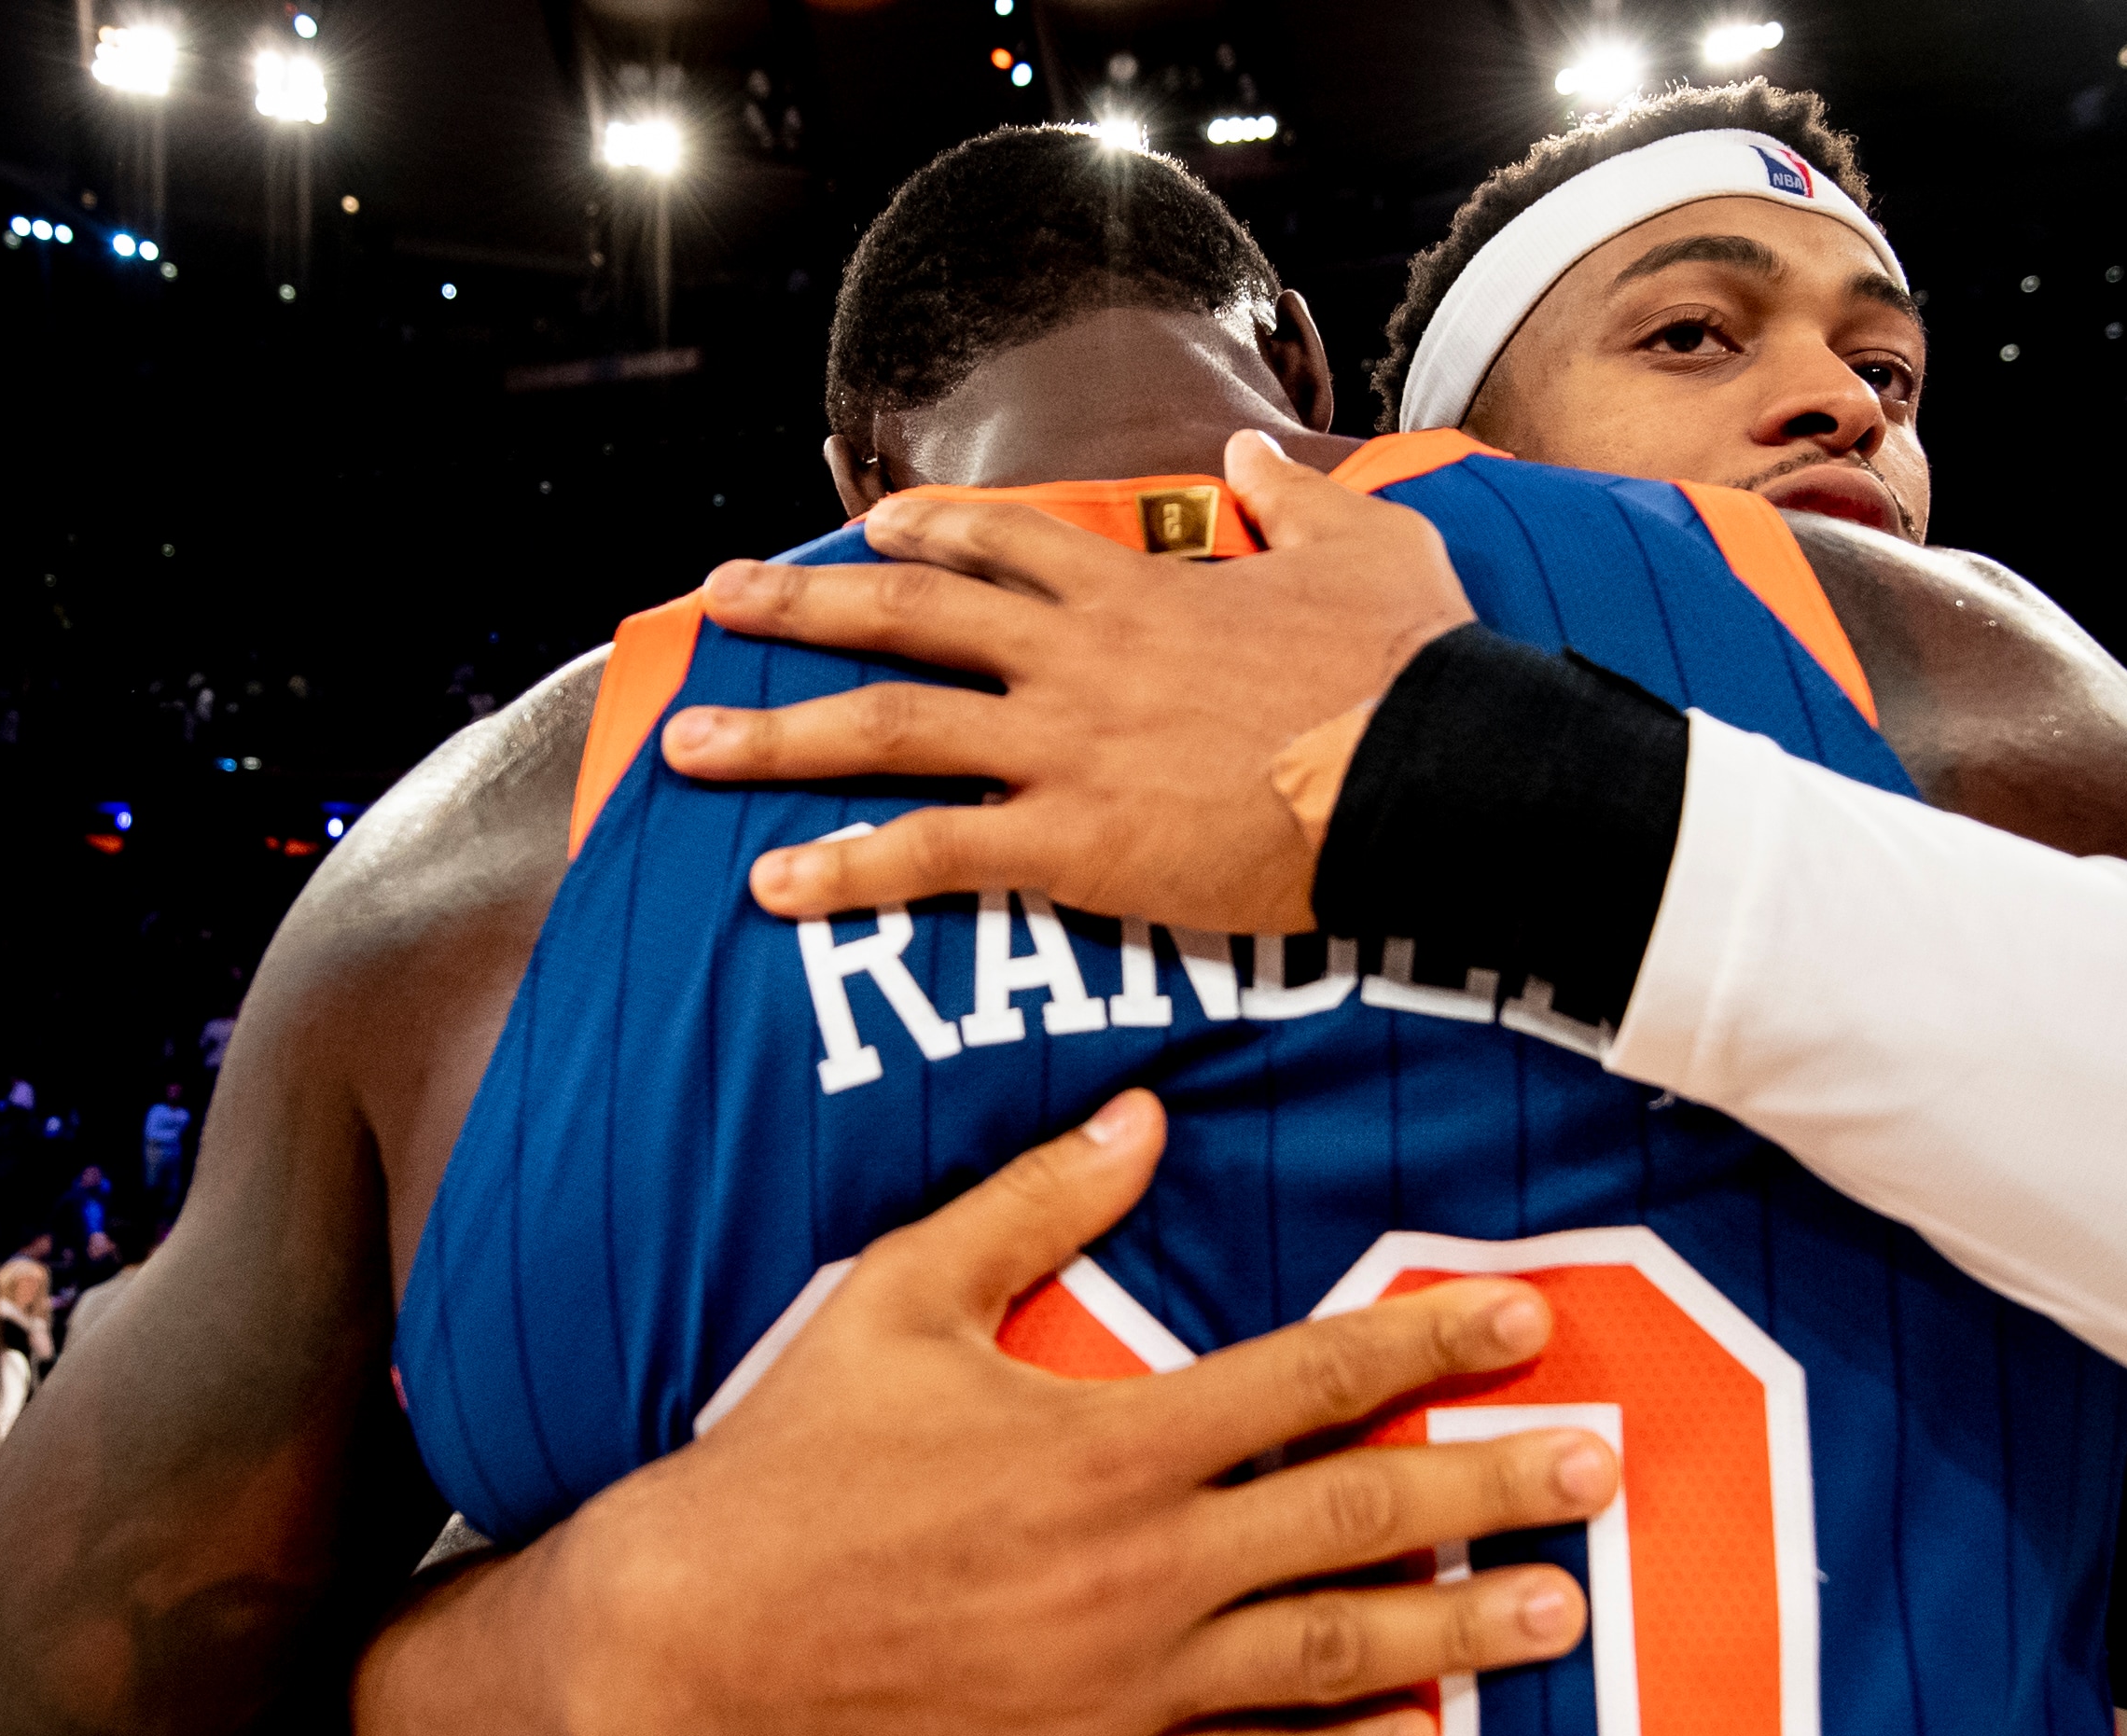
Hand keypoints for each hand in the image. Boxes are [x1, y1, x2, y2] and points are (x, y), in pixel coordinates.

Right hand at [561, 1087, 1603, 1735]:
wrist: (689, 1651)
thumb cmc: (788, 1465)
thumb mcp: (897, 1302)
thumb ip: (1031, 1208)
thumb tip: (1147, 1118)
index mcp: (1109, 1441)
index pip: (1309, 1379)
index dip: (1429, 1341)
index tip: (1528, 1319)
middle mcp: (1142, 1565)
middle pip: (1357, 1518)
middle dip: (1491, 1488)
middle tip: (1601, 1476)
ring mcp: (1124, 1682)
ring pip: (1332, 1653)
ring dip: (1458, 1630)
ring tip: (1561, 1613)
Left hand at [664, 429, 1472, 933]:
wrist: (1437, 772)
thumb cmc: (1416, 669)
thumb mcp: (1369, 545)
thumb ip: (1294, 498)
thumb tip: (1250, 457)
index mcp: (1140, 588)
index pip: (1002, 541)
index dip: (927, 533)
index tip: (872, 529)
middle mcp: (1078, 657)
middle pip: (906, 617)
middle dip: (798, 609)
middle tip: (716, 605)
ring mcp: (1068, 747)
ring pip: (889, 728)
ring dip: (778, 736)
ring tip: (689, 753)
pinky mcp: (1077, 844)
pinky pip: (935, 854)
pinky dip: (850, 869)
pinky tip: (776, 888)